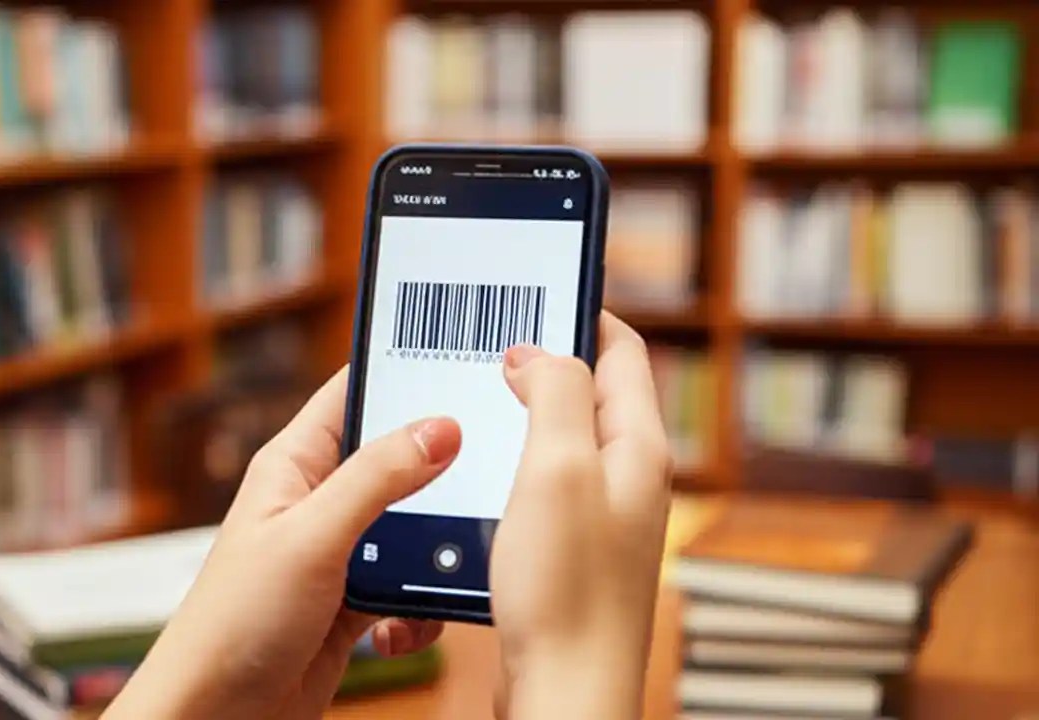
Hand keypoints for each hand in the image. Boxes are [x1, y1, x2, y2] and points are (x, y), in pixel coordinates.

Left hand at [104, 369, 460, 719]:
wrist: (216, 718)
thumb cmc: (232, 624)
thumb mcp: (311, 537)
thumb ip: (377, 479)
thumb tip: (441, 428)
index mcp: (295, 463)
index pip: (353, 392)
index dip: (401, 373)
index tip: (459, 360)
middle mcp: (318, 500)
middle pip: (397, 460)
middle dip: (437, 474)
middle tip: (479, 479)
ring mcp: (339, 551)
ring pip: (413, 527)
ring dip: (430, 552)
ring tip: (429, 575)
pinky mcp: (355, 601)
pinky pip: (410, 585)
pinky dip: (418, 606)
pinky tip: (399, 630)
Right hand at [492, 312, 671, 719]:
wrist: (563, 693)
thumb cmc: (567, 594)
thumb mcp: (558, 469)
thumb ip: (555, 394)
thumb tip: (538, 351)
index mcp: (639, 448)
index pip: (623, 351)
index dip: (582, 310)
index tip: (538, 286)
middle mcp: (627, 478)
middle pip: (591, 392)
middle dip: (544, 358)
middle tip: (492, 339)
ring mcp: (599, 516)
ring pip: (561, 439)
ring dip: (523, 413)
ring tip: (479, 397)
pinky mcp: (570, 550)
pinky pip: (542, 484)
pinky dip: (511, 463)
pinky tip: (478, 472)